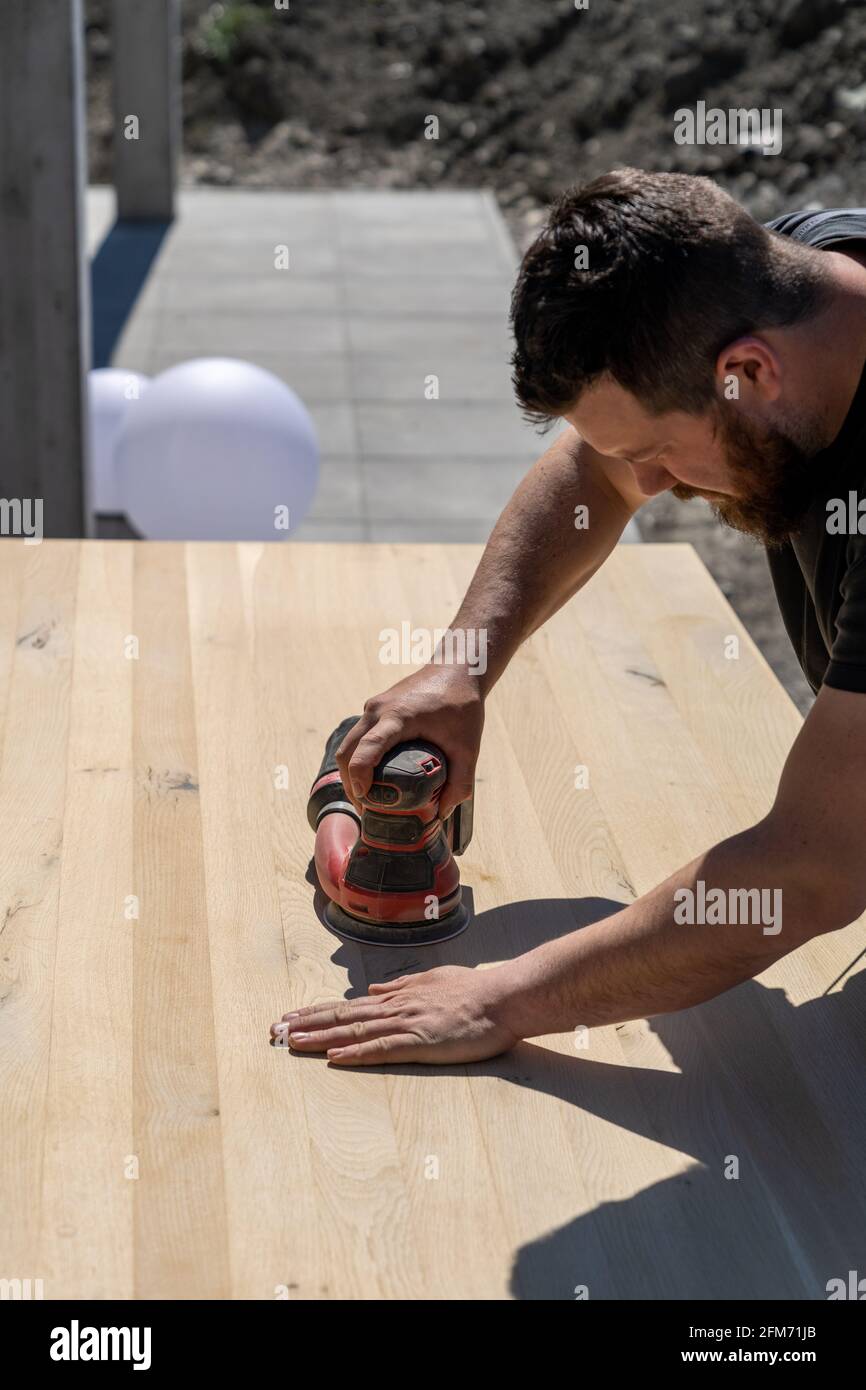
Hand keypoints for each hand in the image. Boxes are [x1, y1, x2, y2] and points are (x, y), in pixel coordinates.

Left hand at [269, 964, 520, 1065]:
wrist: (502, 998)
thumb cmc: (474, 991)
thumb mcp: (432, 980)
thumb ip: (401, 986)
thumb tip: (372, 990)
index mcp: (397, 996)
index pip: (347, 1006)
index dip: (315, 1012)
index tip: (289, 1017)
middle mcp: (394, 1007)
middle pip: (341, 1016)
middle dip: (306, 1024)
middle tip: (274, 1031)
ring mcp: (406, 1023)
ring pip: (354, 1031)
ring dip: (320, 1038)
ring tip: (291, 1043)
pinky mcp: (421, 1041)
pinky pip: (383, 1049)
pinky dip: (356, 1053)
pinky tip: (335, 1058)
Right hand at [336, 665, 484, 818]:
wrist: (456, 669)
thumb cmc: (462, 705)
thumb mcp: (468, 747)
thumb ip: (460, 782)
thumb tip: (442, 813)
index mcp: (398, 717)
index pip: (366, 749)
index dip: (359, 777)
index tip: (365, 799)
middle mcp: (378, 711)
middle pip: (347, 751)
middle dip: (350, 783)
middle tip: (366, 809)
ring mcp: (373, 707)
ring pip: (348, 744)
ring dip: (351, 772)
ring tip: (367, 798)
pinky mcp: (374, 708)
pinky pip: (358, 736)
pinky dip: (358, 758)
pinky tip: (374, 775)